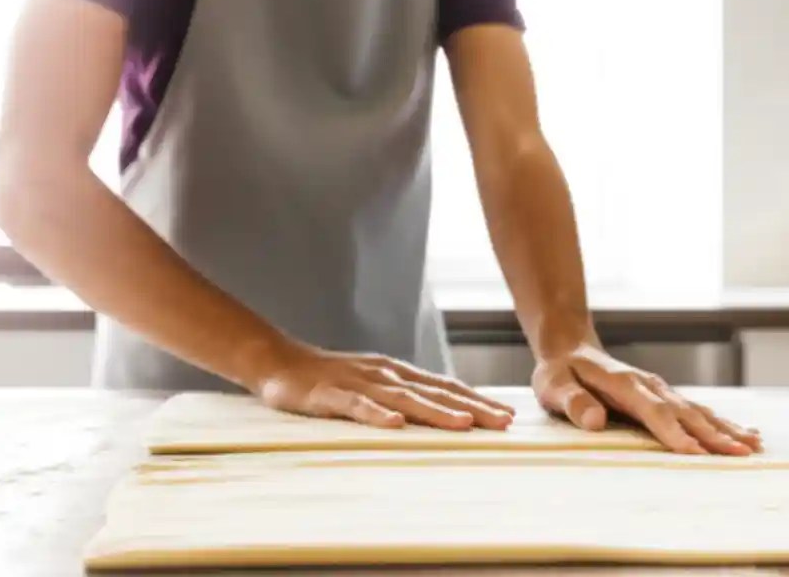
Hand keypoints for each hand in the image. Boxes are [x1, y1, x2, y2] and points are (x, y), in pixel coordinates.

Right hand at [253, 343, 515, 430]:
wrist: (280, 363)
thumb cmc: (330, 379)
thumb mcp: (373, 386)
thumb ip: (404, 396)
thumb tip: (442, 413)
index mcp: (398, 374)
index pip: (445, 387)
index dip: (477, 400)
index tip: (508, 415)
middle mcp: (386, 375)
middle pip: (435, 393)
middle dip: (472, 408)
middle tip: (504, 423)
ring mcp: (359, 384)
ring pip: (404, 399)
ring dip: (436, 412)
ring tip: (464, 424)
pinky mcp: (331, 395)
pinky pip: (357, 407)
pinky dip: (377, 415)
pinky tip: (396, 425)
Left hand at [532, 343, 761, 455]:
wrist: (570, 348)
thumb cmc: (560, 373)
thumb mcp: (554, 386)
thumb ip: (574, 402)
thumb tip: (595, 420)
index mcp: (623, 384)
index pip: (653, 412)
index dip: (675, 433)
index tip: (697, 454)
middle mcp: (649, 384)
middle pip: (686, 412)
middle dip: (714, 434)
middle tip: (742, 454)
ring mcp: (660, 389)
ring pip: (698, 410)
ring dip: (727, 428)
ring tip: (755, 447)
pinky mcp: (665, 396)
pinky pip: (698, 410)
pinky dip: (723, 423)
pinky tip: (747, 434)